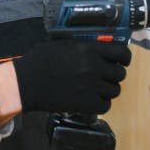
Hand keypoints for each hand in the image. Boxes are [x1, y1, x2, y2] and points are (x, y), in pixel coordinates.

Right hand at [12, 40, 130, 113]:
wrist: (25, 83)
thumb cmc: (39, 60)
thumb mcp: (62, 44)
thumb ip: (82, 45)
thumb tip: (99, 44)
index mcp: (88, 49)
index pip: (122, 53)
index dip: (124, 57)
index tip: (121, 60)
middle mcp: (93, 67)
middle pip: (120, 73)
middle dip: (114, 74)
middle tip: (105, 75)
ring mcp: (90, 86)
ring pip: (114, 90)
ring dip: (108, 89)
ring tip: (96, 88)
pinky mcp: (85, 104)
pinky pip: (105, 105)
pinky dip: (101, 103)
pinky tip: (91, 99)